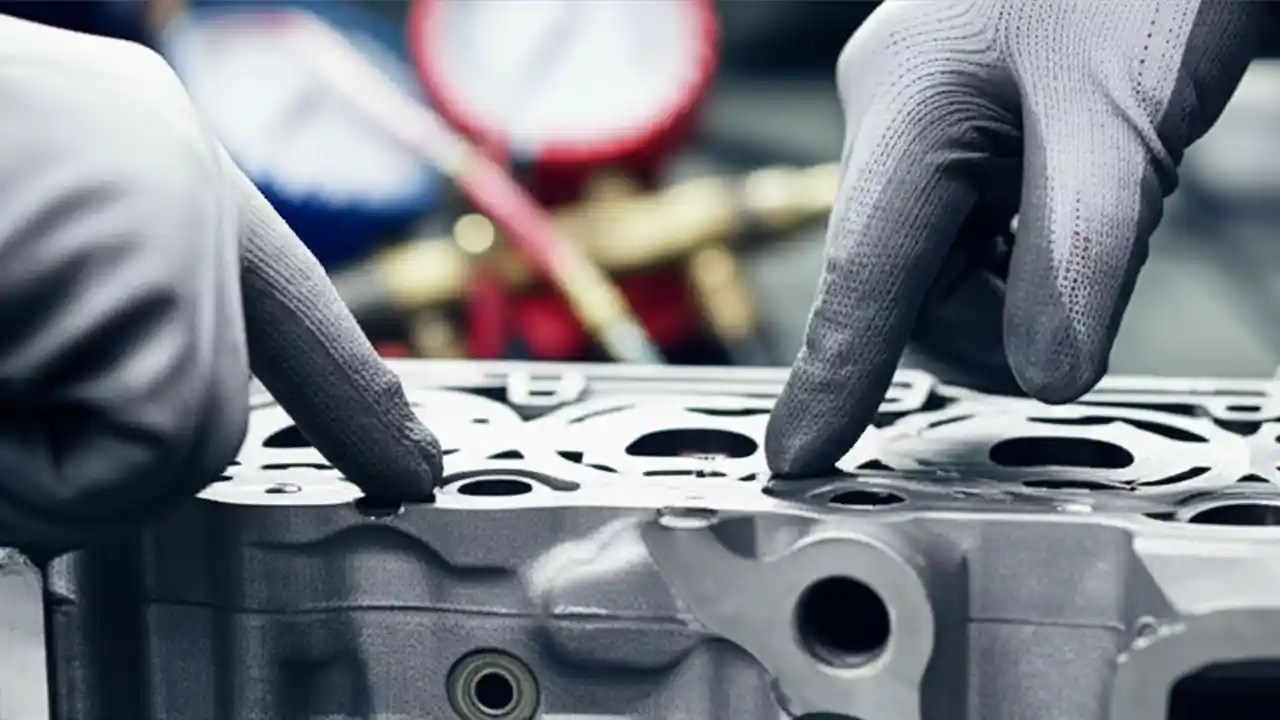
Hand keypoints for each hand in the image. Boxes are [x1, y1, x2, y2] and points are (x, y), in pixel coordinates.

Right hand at [0, 16, 441, 549]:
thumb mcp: (25, 263)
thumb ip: (91, 332)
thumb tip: (127, 438)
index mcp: (134, 164)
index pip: (284, 299)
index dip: (350, 393)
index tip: (414, 464)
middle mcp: (175, 179)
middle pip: (203, 410)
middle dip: (73, 452)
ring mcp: (173, 222)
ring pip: (177, 446)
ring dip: (33, 462)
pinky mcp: (154, 280)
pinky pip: (137, 454)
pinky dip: (28, 468)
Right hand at [766, 0, 1268, 476]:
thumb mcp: (1122, 116)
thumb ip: (1079, 255)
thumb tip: (1045, 375)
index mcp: (910, 111)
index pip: (861, 279)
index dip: (832, 380)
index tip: (796, 460)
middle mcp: (897, 114)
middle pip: (911, 285)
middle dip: (995, 318)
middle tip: (1088, 285)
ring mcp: (927, 112)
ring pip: (945, 260)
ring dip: (1022, 278)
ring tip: (1100, 209)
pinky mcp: (964, 113)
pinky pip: (973, 219)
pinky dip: (1029, 242)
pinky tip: (1079, 196)